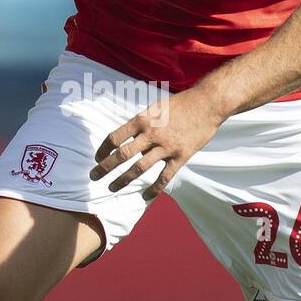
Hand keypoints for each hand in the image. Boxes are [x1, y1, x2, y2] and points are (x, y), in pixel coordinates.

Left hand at [89, 87, 223, 198]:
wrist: (207, 103)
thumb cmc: (180, 104)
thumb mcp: (155, 108)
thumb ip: (141, 124)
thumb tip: (130, 141)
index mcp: (142, 119)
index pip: (115, 137)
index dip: (103, 149)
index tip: (97, 158)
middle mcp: (151, 134)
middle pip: (122, 154)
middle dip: (105, 167)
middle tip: (93, 176)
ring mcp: (167, 147)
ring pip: (139, 168)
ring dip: (123, 180)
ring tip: (111, 188)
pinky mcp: (181, 156)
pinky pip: (164, 177)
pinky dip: (153, 189)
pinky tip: (145, 197)